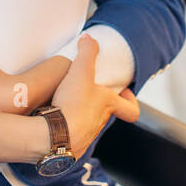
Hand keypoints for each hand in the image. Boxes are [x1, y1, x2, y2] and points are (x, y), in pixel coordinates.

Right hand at [51, 34, 138, 158]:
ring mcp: (85, 136)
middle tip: (88, 92)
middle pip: (106, 115)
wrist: (55, 136)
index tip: (124, 92)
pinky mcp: (69, 147)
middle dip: (99, 103)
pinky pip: (71, 136)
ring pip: (88, 125)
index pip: (131, 109)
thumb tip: (88, 38)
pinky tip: (54, 119)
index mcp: (108, 106)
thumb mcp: (80, 71)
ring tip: (66, 103)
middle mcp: (99, 123)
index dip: (131, 101)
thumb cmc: (73, 105)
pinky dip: (65, 128)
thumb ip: (86, 52)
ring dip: (80, 114)